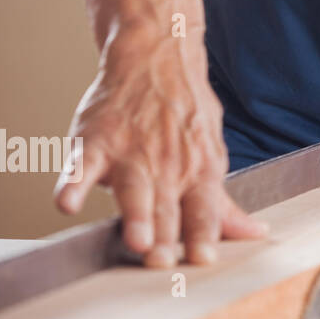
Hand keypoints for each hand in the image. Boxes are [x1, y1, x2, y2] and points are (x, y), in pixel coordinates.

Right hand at [53, 29, 267, 265]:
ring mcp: (130, 152)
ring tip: (137, 239)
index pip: (204, 210)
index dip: (203, 236)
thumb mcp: (212, 153)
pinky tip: (66, 202)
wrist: (157, 57)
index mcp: (199, 170)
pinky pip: (81, 166)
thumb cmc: (185, 113)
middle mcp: (168, 164)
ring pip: (134, 188)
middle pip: (168, 206)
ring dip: (136, 214)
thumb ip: (222, 202)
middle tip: (163, 261)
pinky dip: (72, 184)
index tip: (203, 260)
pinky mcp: (95, 141)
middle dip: (166, 236)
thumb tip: (253, 233)